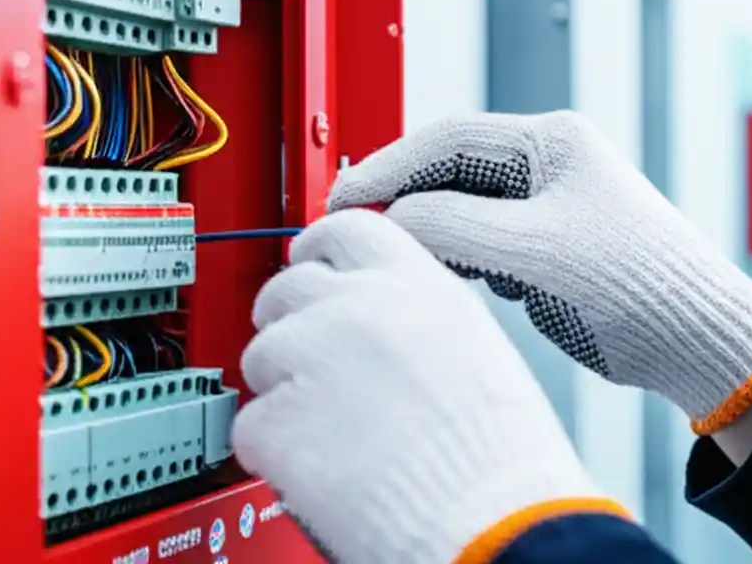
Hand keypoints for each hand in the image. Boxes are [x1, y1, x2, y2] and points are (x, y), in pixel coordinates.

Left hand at [232, 210, 627, 563]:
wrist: (490, 521)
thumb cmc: (500, 456)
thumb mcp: (477, 344)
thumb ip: (418, 312)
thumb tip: (379, 312)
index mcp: (415, 283)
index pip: (343, 230)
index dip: (320, 250)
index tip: (311, 264)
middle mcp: (357, 305)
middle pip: (287, 287)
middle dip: (293, 323)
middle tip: (313, 364)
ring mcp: (309, 357)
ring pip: (260, 354)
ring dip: (283, 387)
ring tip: (334, 430)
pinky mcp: (276, 420)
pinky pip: (251, 423)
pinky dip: (275, 450)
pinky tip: (324, 468)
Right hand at [329, 111, 751, 439]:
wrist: (693, 337)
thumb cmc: (640, 281)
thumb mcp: (539, 249)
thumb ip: (460, 227)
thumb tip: (395, 217)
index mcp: (551, 143)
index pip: (447, 140)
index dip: (389, 166)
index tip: (344, 198)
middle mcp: (545, 167)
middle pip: (447, 171)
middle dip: (401, 198)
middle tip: (352, 228)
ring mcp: (542, 209)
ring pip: (458, 209)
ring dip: (424, 232)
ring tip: (393, 257)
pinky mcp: (540, 251)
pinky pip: (476, 244)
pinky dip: (453, 259)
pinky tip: (446, 279)